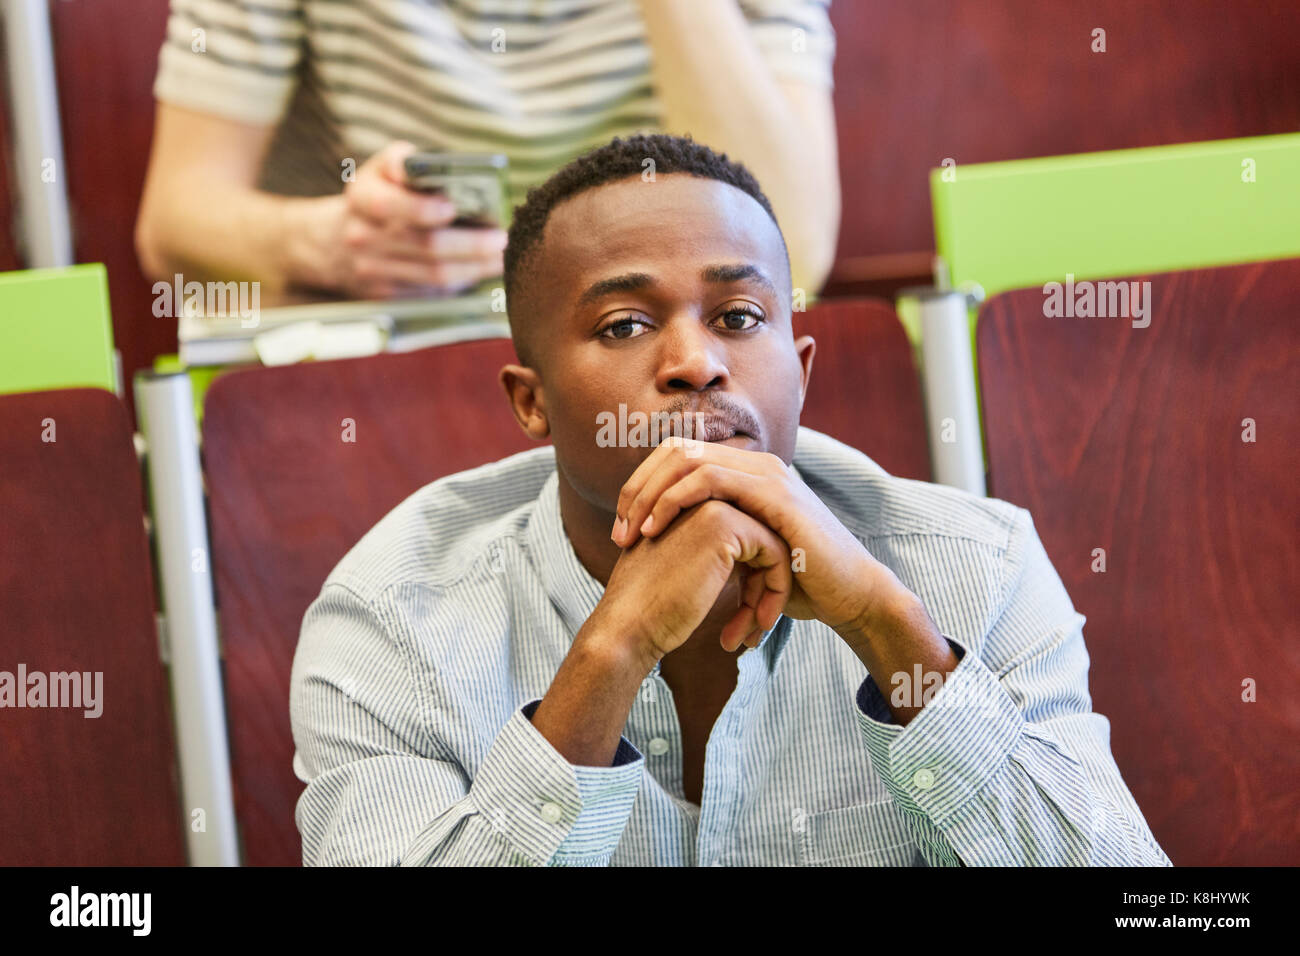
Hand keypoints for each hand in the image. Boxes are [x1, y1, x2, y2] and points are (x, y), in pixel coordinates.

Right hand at [306, 141, 506, 298]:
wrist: (334, 244)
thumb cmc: (378, 195)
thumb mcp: (382, 168)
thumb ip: (409, 163)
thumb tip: (453, 175)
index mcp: (361, 196)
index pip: (389, 204)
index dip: (422, 208)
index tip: (453, 207)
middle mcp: (362, 235)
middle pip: (425, 245)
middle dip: (470, 243)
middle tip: (501, 238)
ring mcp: (372, 270)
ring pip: (434, 274)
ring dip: (475, 267)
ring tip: (501, 255)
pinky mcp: (386, 296)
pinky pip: (432, 292)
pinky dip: (462, 281)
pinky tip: (482, 270)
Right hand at [598, 499, 792, 664]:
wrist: (628, 627)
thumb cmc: (652, 610)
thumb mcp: (684, 570)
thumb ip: (711, 556)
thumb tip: (754, 568)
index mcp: (692, 507)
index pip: (748, 539)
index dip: (753, 581)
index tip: (744, 619)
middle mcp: (702, 497)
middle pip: (763, 540)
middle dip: (764, 587)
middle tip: (754, 629)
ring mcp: (712, 504)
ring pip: (774, 546)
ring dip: (771, 594)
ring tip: (753, 632)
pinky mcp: (725, 523)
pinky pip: (776, 553)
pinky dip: (775, 592)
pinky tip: (755, 626)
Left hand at [611, 437, 912, 640]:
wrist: (847, 595)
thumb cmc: (798, 582)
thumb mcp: (745, 555)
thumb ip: (713, 541)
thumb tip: (667, 549)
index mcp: (746, 473)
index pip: (678, 458)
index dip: (642, 486)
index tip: (621, 527)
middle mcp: (755, 464)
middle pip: (675, 452)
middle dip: (637, 489)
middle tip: (618, 531)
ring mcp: (766, 473)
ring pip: (687, 460)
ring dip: (649, 496)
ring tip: (631, 534)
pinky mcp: (774, 492)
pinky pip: (710, 480)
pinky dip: (674, 501)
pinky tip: (657, 530)